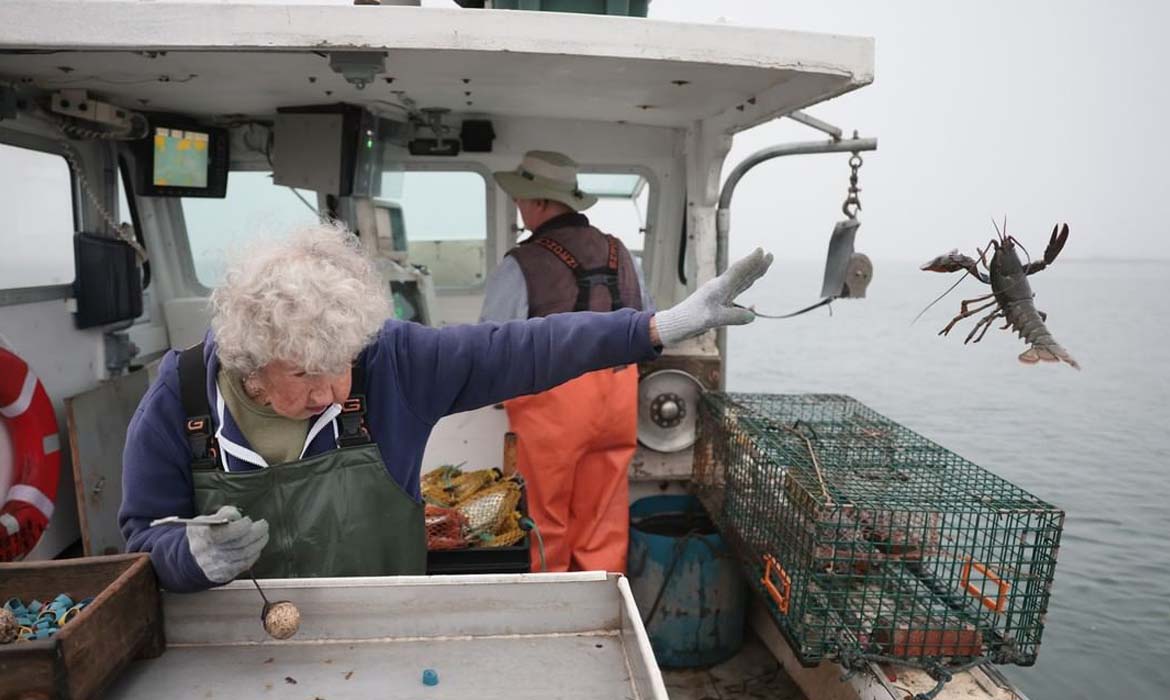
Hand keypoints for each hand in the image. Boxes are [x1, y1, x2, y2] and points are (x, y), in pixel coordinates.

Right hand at [185, 505, 268, 583]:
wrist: (195, 558)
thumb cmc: (206, 533)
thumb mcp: (208, 518)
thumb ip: (224, 514)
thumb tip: (237, 516)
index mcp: (201, 534)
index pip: (223, 533)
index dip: (240, 526)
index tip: (248, 520)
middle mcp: (206, 552)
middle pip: (238, 544)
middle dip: (256, 533)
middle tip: (264, 526)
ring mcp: (214, 565)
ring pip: (244, 555)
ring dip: (258, 543)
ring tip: (263, 535)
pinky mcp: (223, 574)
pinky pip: (244, 564)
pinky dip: (254, 554)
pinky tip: (256, 547)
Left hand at [652, 248, 773, 345]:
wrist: (675, 325)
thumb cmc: (690, 319)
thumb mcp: (712, 319)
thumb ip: (732, 316)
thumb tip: (753, 315)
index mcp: (718, 287)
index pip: (738, 271)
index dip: (751, 262)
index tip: (762, 251)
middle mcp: (720, 289)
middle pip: (742, 274)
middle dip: (756, 265)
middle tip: (770, 255)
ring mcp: (719, 297)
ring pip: (740, 284)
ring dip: (752, 276)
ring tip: (764, 268)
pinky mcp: (717, 306)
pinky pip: (735, 298)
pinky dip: (745, 301)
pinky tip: (752, 307)